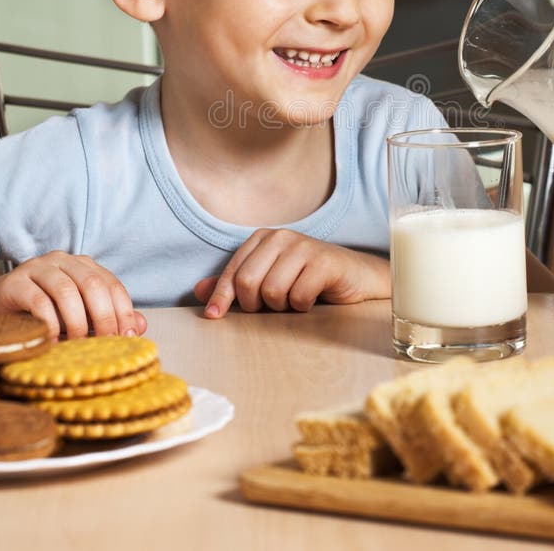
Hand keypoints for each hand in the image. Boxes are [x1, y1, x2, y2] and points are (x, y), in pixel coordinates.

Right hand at [0, 251, 146, 338]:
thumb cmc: (42, 314)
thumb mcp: (78, 316)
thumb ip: (108, 318)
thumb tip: (141, 326)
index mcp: (83, 266)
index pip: (112, 284)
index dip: (123, 311)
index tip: (127, 337)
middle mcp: (63, 261)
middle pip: (92, 284)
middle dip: (104, 317)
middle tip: (106, 344)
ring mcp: (37, 267)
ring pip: (66, 291)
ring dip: (76, 322)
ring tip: (78, 345)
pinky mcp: (14, 282)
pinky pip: (38, 300)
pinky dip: (49, 323)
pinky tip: (52, 341)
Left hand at [194, 228, 389, 316]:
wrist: (355, 277)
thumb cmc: (308, 279)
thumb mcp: (269, 280)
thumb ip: (235, 284)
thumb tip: (198, 291)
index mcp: (263, 238)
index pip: (233, 271)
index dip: (221, 297)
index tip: (214, 316)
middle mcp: (281, 237)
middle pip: (248, 283)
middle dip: (256, 304)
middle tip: (272, 307)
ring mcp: (304, 247)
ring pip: (272, 292)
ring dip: (282, 306)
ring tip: (294, 299)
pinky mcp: (324, 262)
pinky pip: (298, 296)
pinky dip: (302, 306)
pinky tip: (312, 298)